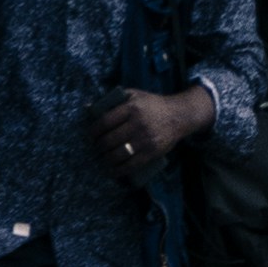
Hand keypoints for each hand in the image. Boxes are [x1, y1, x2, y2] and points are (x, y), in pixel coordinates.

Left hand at [92, 83, 209, 182]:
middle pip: (110, 140)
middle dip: (99, 146)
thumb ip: (115, 99)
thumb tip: (89, 107)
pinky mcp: (151, 152)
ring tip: (102, 159)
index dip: (94, 131)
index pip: (105, 121)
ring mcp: (145, 139)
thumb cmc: (152, 104)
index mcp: (131, 107)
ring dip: (106, 159)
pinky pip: (131, 165)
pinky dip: (118, 170)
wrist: (178, 115)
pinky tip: (111, 171)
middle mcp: (138, 123)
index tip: (91, 135)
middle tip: (96, 147)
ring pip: (118, 154)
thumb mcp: (135, 95)